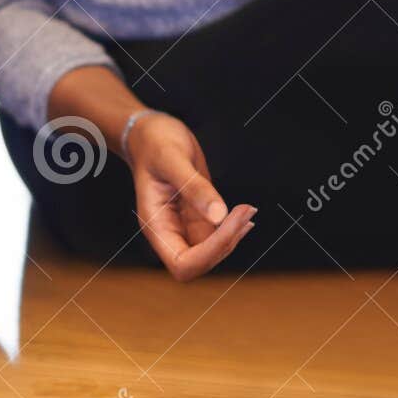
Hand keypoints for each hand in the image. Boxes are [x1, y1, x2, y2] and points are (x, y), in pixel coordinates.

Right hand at [125, 111, 254, 280]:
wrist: (150, 133)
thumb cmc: (154, 143)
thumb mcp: (172, 160)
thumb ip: (195, 188)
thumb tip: (219, 216)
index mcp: (155, 225)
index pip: (182, 264)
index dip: (208, 254)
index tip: (226, 221)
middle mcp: (168, 231)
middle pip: (200, 263)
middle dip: (226, 243)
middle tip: (245, 211)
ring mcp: (183, 226)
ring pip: (213, 252)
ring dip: (234, 235)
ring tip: (247, 209)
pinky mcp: (196, 217)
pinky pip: (217, 236)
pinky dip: (234, 228)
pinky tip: (244, 213)